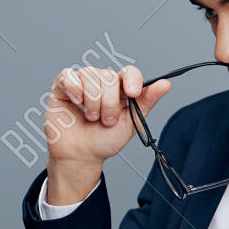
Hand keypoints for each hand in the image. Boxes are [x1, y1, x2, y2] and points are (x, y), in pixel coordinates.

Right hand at [42, 66, 171, 203]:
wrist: (80, 157)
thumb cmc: (103, 141)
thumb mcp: (130, 123)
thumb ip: (146, 102)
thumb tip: (166, 84)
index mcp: (119, 89)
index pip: (129, 72)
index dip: (132, 79)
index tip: (132, 94)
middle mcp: (100, 82)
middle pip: (109, 76)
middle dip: (109, 102)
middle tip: (106, 120)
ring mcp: (81, 83)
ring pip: (90, 75)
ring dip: (93, 101)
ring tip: (91, 118)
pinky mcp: (62, 86)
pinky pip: (69, 76)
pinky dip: (75, 89)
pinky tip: (76, 103)